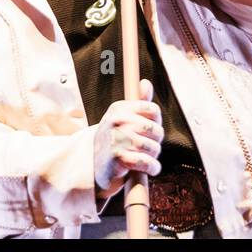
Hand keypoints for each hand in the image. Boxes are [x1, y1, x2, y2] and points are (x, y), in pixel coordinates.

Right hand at [93, 79, 163, 202]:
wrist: (94, 167)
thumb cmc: (114, 141)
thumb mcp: (123, 119)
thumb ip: (138, 102)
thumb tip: (146, 83)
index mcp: (119, 108)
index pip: (152, 109)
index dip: (156, 122)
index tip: (150, 130)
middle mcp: (117, 120)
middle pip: (155, 129)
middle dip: (156, 141)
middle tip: (148, 147)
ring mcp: (116, 138)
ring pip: (153, 147)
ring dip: (154, 156)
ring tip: (146, 158)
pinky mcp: (118, 157)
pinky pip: (147, 162)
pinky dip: (152, 167)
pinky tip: (149, 168)